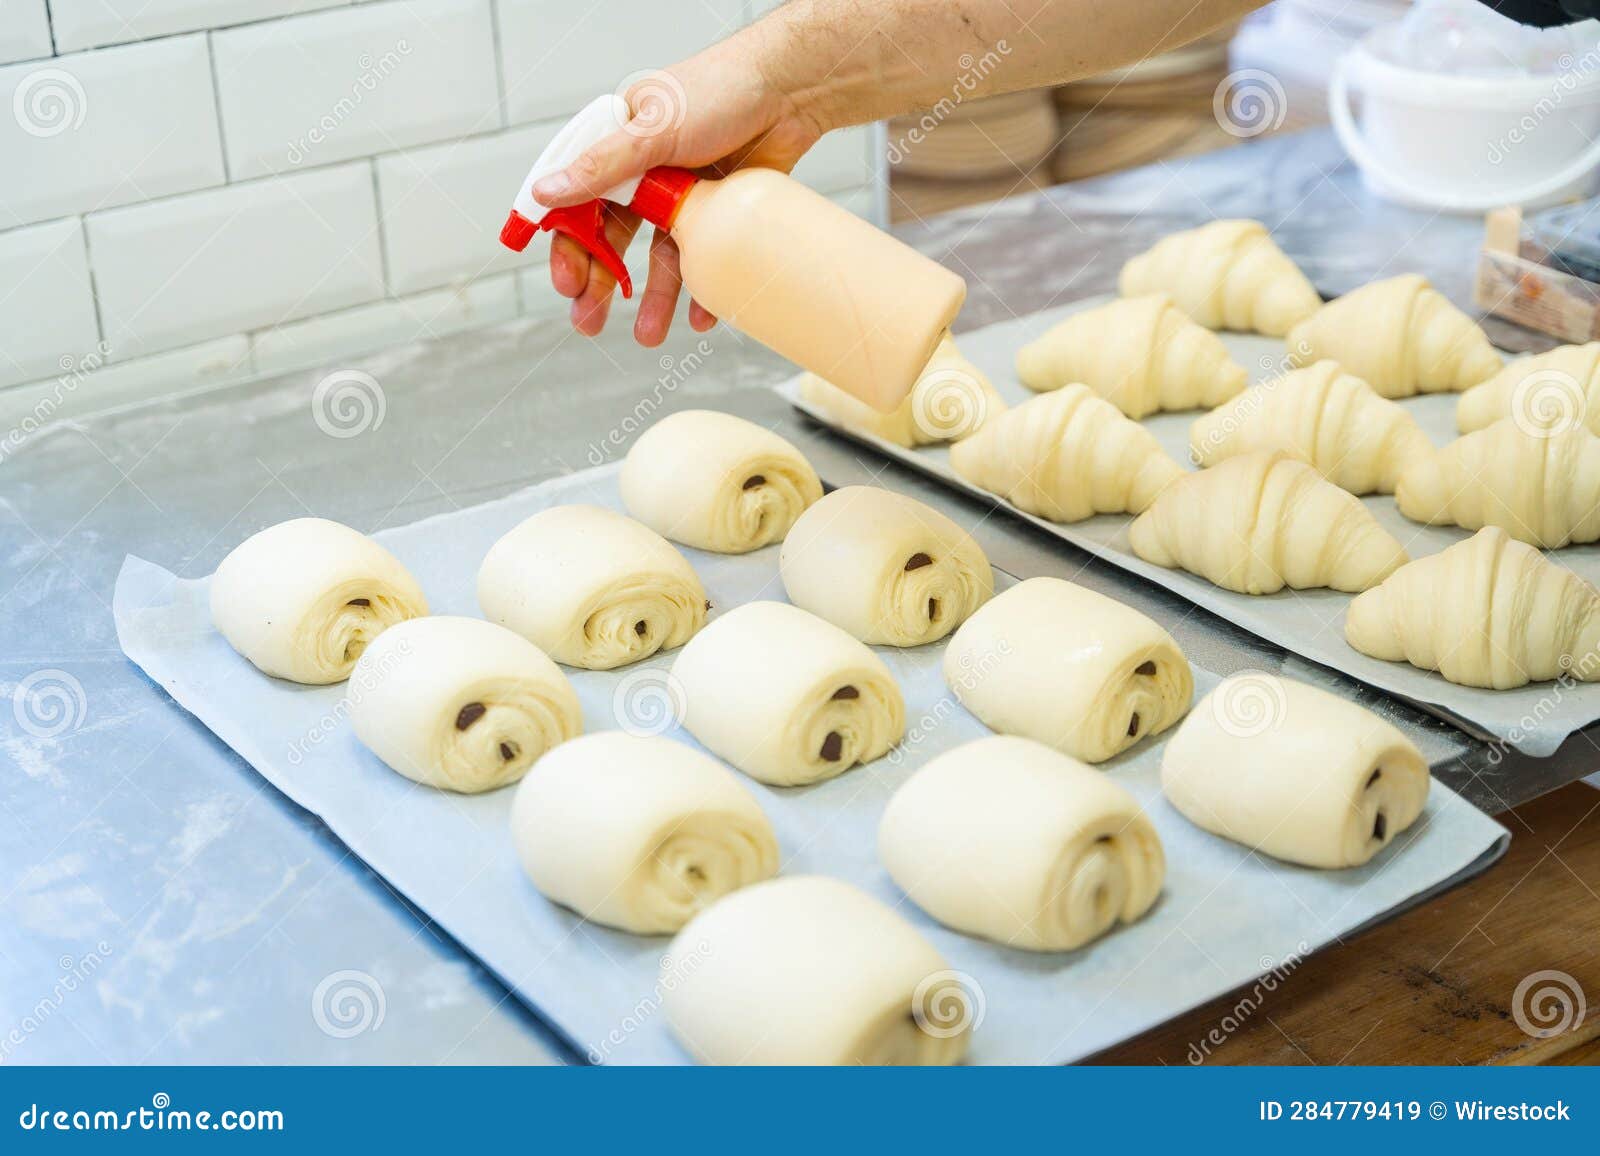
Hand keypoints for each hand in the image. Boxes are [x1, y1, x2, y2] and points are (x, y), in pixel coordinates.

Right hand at [533, 32, 826, 345]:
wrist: (791, 91)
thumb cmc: (720, 90)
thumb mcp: (652, 129)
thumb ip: (601, 166)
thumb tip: (545, 193)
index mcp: (617, 144)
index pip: (577, 200)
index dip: (567, 243)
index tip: (565, 282)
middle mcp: (645, 172)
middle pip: (612, 237)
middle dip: (601, 283)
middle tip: (588, 321)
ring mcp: (684, 194)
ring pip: (660, 255)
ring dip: (653, 297)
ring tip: (648, 335)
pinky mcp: (721, 211)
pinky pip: (705, 258)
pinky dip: (703, 289)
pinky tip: (700, 318)